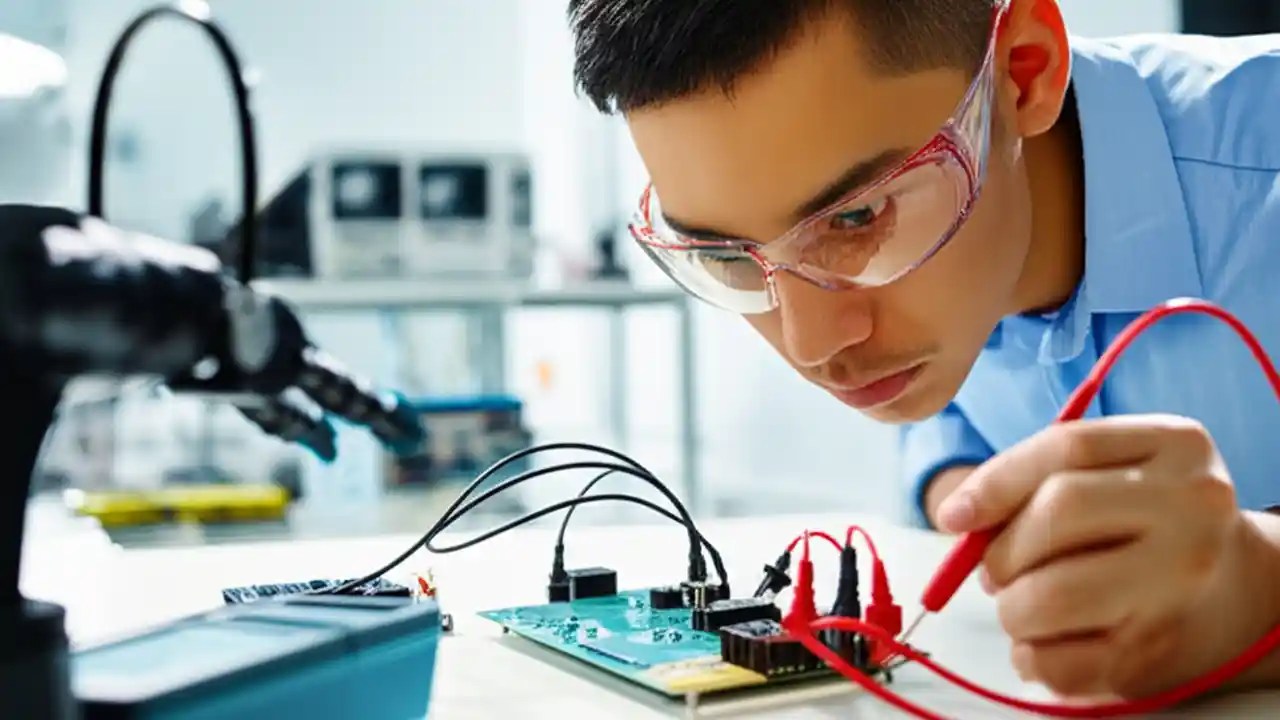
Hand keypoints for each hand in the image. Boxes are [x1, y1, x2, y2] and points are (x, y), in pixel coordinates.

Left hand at [934, 414, 1279, 699]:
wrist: (1242, 592)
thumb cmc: (1148, 524)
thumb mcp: (1114, 472)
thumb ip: (1038, 477)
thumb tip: (956, 515)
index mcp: (1177, 446)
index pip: (1067, 447)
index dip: (994, 480)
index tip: (952, 516)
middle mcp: (1193, 507)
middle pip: (1059, 512)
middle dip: (1002, 548)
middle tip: (993, 571)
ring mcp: (1181, 582)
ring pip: (1051, 594)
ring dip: (1011, 606)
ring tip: (1019, 606)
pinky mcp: (1162, 649)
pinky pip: (1063, 662)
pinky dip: (1030, 655)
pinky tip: (1038, 643)